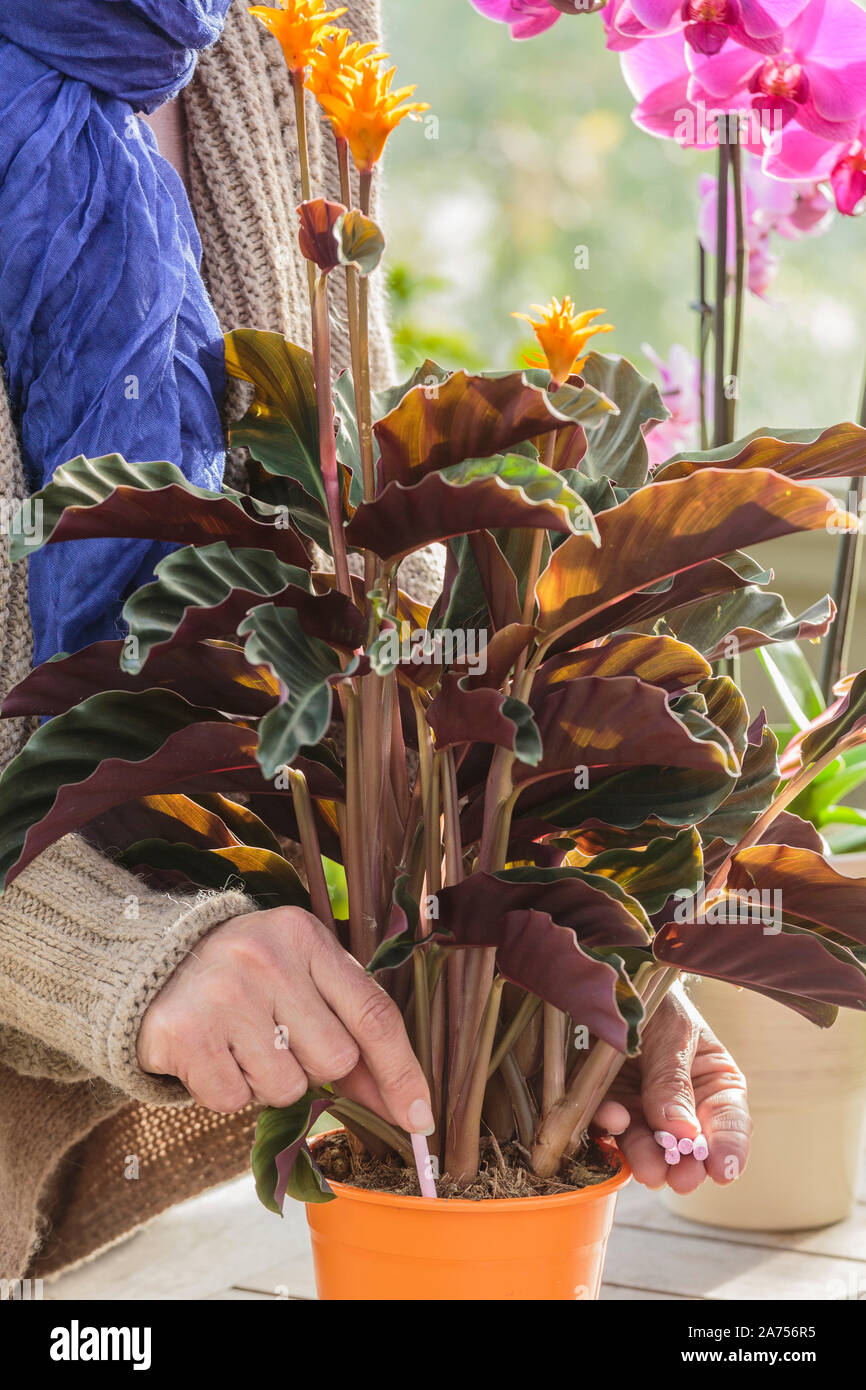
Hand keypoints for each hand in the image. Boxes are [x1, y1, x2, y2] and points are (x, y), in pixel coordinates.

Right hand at [137, 906, 434, 1134]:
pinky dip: (227, 1091)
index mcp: (306, 938)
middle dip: (314, 1066)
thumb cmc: (247, 976)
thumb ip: (353, 1030)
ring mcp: (224, 995)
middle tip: (279, 1037)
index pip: (374, 1014)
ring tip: (241, 1042)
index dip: (402, 1072)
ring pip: (286, 1089)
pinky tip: (213, 1054)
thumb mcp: (302, 978)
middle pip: (334, 1060)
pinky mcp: (185, 1034)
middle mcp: (267, 960)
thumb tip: (405, 1107)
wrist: (150, 963)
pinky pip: (234, 1102)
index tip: (420, 1118)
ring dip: (269, 1081)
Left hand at [592, 989, 751, 1192]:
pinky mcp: (606, 1103)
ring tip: (648, 1168)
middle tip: (681, 1178)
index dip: (728, 1149)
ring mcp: (641, 1106)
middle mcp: (681, 1103)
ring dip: (647, 1157)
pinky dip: (609, 1126)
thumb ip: (673, 1081)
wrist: (607, 974)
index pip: (728, 1122)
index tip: (722, 1170)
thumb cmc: (654, 997)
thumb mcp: (673, 1031)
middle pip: (687, 1144)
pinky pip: (607, 1125)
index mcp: (713, 1081)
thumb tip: (683, 1132)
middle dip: (685, 1163)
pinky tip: (612, 1118)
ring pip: (648, 1143)